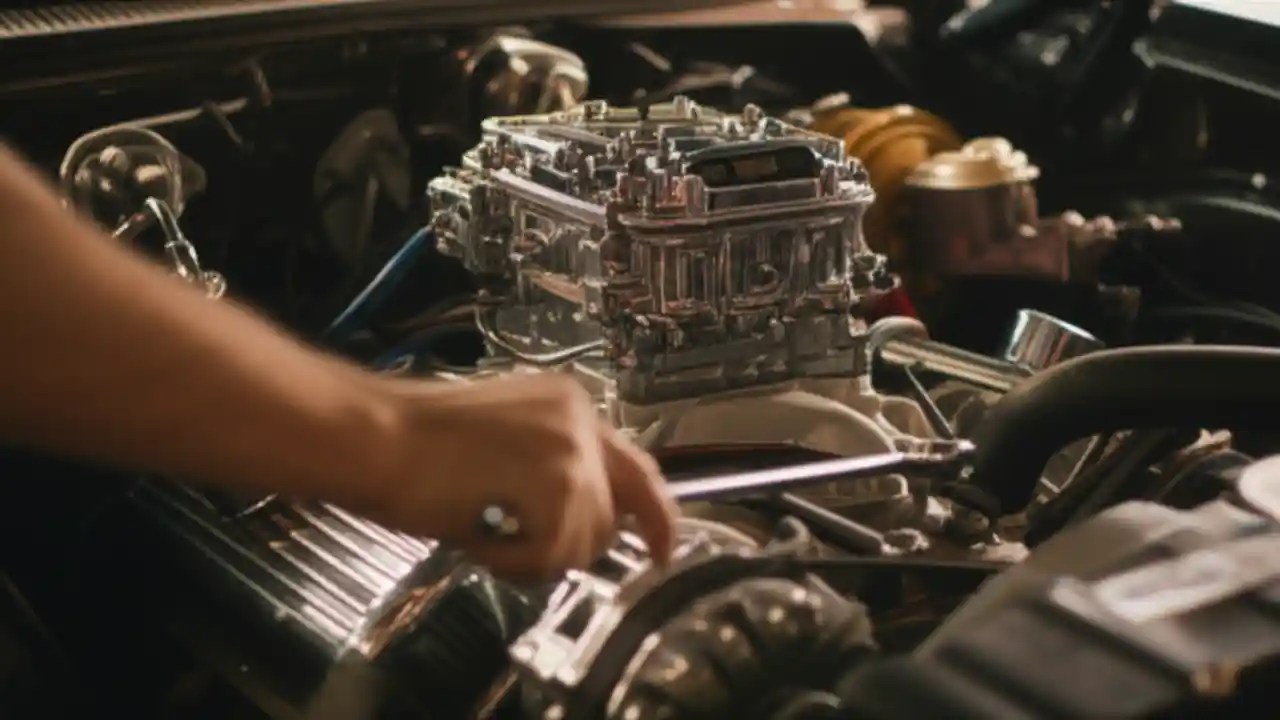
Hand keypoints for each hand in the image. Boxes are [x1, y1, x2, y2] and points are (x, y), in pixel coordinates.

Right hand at [365, 373, 677, 581]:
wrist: (376, 436)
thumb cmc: (415, 444)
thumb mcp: (505, 444)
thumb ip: (552, 472)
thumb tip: (583, 521)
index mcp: (571, 406)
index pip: (635, 468)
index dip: (656, 517)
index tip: (663, 551)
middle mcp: (581, 424)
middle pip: (611, 517)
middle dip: (572, 545)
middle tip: (518, 543)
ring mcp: (573, 456)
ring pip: (583, 543)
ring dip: (535, 555)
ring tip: (487, 533)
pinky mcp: (557, 490)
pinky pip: (553, 556)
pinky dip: (515, 562)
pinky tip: (482, 538)